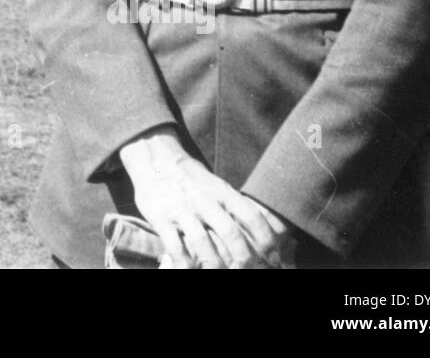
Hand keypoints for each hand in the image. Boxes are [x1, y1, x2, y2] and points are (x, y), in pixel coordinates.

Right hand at [118, 126, 291, 268]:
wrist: (154, 156)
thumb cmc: (190, 177)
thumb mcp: (215, 185)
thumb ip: (233, 206)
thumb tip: (262, 231)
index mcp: (221, 191)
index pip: (251, 216)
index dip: (267, 241)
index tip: (276, 259)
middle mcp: (204, 201)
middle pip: (231, 233)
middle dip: (245, 258)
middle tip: (249, 269)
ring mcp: (182, 210)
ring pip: (203, 244)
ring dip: (216, 266)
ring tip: (221, 272)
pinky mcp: (161, 218)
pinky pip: (174, 247)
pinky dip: (184, 264)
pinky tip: (188, 271)